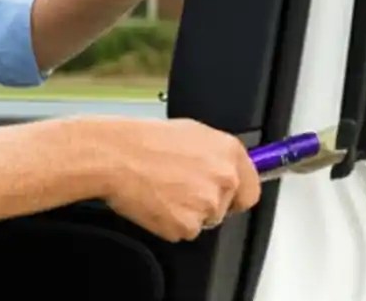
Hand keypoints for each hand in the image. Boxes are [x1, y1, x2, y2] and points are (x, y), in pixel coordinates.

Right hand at [97, 117, 260, 241]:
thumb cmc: (141, 141)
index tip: (227, 197)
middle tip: (178, 187)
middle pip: (225, 206)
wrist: (114, 157)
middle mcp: (224, 178)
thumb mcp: (188, 132)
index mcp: (229, 152)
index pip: (251, 189)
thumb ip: (214, 153)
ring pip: (203, 220)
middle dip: (205, 202)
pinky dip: (169, 222)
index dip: (235, 194)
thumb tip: (222, 166)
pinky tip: (155, 201)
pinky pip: (183, 232)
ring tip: (161, 189)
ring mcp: (208, 205)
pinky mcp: (187, 227)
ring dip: (186, 212)